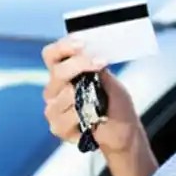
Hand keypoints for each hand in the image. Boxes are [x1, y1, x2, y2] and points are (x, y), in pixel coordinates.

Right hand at [41, 38, 142, 155]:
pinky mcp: (57, 127)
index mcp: (64, 73)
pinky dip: (84, 117)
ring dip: (86, 97)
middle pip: (58, 72)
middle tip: (100, 63)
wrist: (124, 131)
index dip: (63, 47)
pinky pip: (67, 117)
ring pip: (64, 95)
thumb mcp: (109, 80)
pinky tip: (93, 120)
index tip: (82, 43)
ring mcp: (53, 109)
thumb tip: (90, 53)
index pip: (52, 55)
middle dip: (80, 65)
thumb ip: (95, 67)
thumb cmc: (114, 104)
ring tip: (100, 103)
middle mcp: (54, 89)